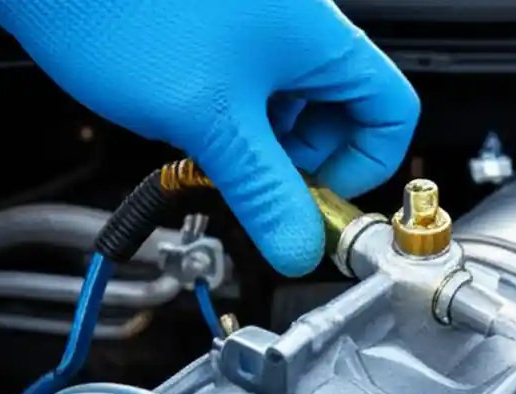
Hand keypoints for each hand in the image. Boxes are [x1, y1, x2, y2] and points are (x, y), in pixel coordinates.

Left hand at [0, 0, 420, 276]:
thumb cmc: (122, 14)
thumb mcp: (210, 124)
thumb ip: (264, 194)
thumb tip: (299, 248)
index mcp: (320, 36)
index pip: (392, 112)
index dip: (364, 168)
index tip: (316, 200)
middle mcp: (298, 22)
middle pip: (343, 111)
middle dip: (305, 160)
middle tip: (260, 185)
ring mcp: (258, 22)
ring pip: (292, 101)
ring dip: (263, 143)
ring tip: (215, 153)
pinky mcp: (218, 26)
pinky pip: (252, 85)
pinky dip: (234, 118)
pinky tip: (195, 128)